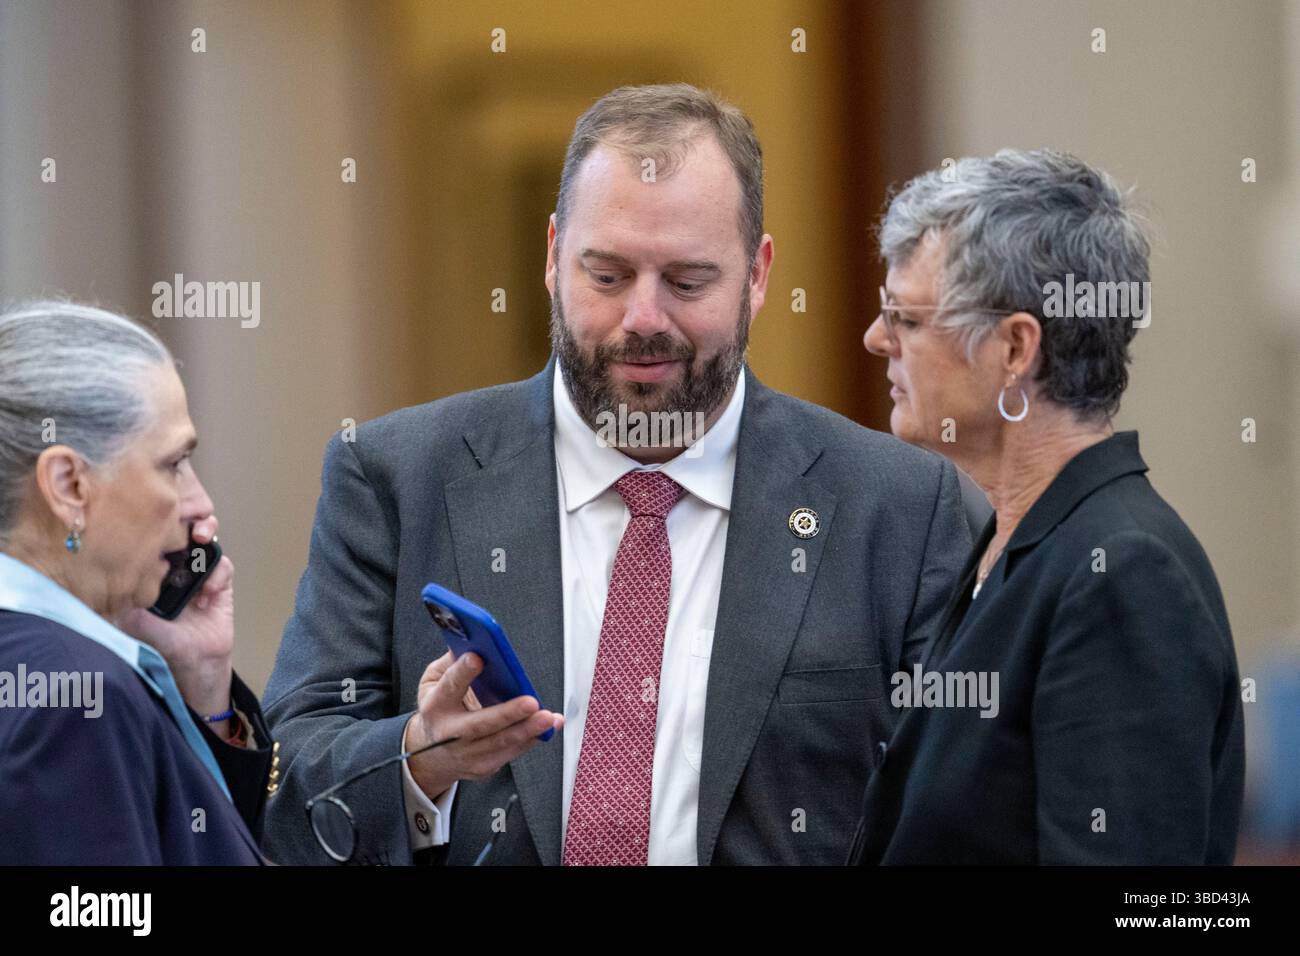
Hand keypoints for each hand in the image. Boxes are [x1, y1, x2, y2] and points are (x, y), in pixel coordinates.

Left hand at [118, 518, 233, 723]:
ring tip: (202, 538)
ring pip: (205, 541)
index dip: (156, 525)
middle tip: (187, 523)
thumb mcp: (137, 626)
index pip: (154, 539)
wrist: (197, 663)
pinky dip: (218, 573)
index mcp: (152, 572)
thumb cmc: (166, 645)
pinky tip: (209, 592)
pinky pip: (223, 567)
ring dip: (207, 533)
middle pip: (182, 531)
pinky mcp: (221, 584)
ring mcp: (199, 574)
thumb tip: (110, 589)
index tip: (155, 518)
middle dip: (187, 520)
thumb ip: (128, 607)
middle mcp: (175, 569)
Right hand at [405, 651, 563, 801]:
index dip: (463, 673)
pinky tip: (548, 727)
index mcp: (436, 706)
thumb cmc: (438, 711)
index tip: (478, 657)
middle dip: (507, 713)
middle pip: (480, 724)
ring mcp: (467, 753)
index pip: (449, 687)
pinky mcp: (483, 765)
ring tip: (548, 718)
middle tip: (530, 702)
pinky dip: (533, 739)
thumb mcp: (432, 682)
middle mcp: (450, 733)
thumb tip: (473, 641)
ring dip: (528, 730)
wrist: (430, 755)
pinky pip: (512, 752)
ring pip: (500, 743)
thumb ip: (451, 662)